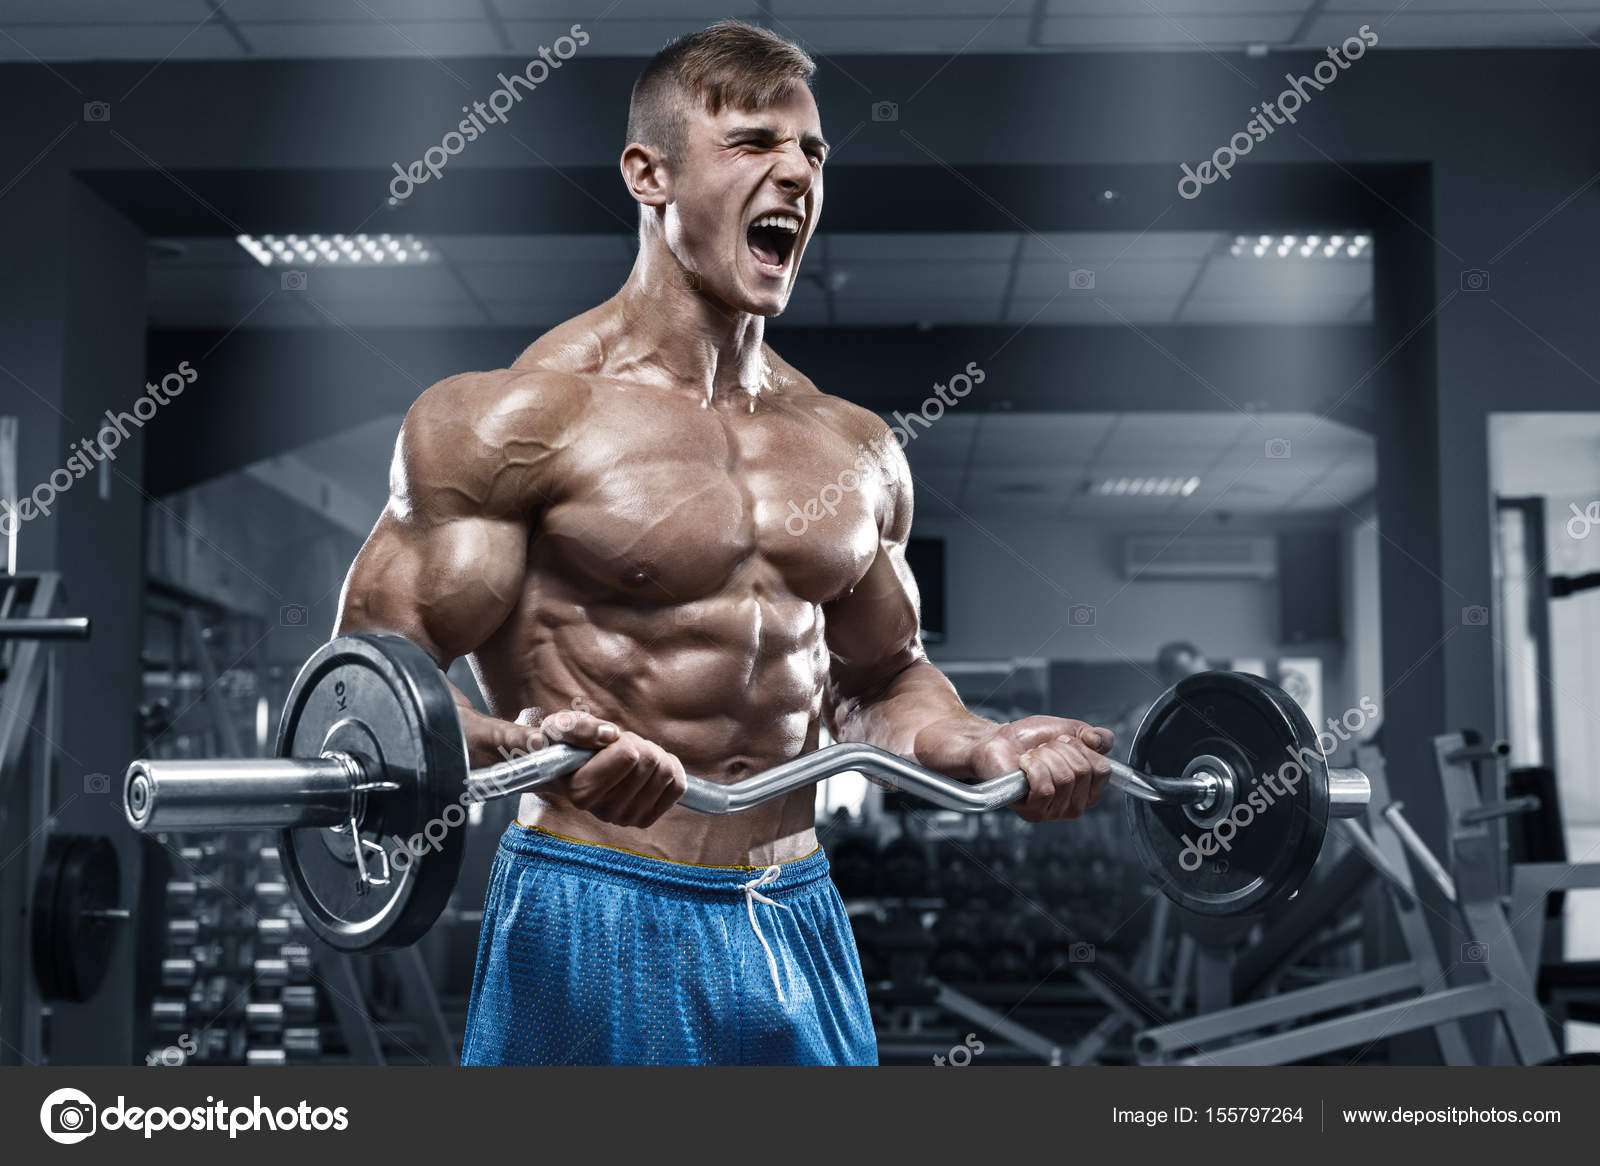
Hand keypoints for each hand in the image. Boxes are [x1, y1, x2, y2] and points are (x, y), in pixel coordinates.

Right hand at [459, 705, 687, 827]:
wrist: (571, 772)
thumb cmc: (565, 746)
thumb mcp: (561, 727)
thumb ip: (577, 728)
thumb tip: (609, 734)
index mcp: (582, 792)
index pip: (630, 756)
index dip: (623, 740)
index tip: (606, 742)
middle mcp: (605, 812)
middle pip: (650, 762)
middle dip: (639, 745)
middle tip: (619, 748)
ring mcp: (626, 819)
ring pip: (666, 774)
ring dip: (653, 755)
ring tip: (629, 758)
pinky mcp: (645, 819)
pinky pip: (677, 788)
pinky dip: (671, 770)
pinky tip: (650, 769)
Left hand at [968, 716, 1115, 821]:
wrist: (998, 742)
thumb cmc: (1031, 739)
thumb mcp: (1070, 729)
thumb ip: (1095, 736)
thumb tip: (1100, 742)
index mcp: (1088, 787)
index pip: (1102, 770)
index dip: (1082, 748)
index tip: (1064, 741)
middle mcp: (1075, 804)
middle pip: (1083, 772)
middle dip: (1061, 750)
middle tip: (1044, 749)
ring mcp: (1055, 811)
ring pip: (1063, 779)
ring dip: (1045, 757)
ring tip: (1033, 756)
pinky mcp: (1034, 812)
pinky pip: (1044, 789)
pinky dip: (1033, 768)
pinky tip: (1024, 765)